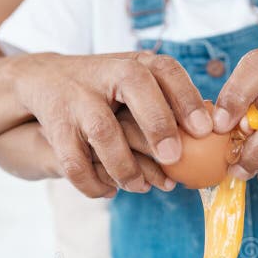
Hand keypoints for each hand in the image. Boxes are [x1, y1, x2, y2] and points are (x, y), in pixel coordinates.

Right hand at [9, 52, 211, 197]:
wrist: (44, 81)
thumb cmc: (106, 93)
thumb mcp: (134, 87)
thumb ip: (167, 104)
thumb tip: (214, 136)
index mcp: (134, 64)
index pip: (164, 70)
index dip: (186, 97)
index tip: (205, 129)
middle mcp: (106, 73)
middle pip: (134, 87)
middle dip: (157, 124)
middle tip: (174, 159)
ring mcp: (77, 97)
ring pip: (104, 132)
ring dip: (126, 166)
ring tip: (140, 187)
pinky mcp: (56, 125)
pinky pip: (75, 162)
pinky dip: (93, 184)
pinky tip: (108, 192)